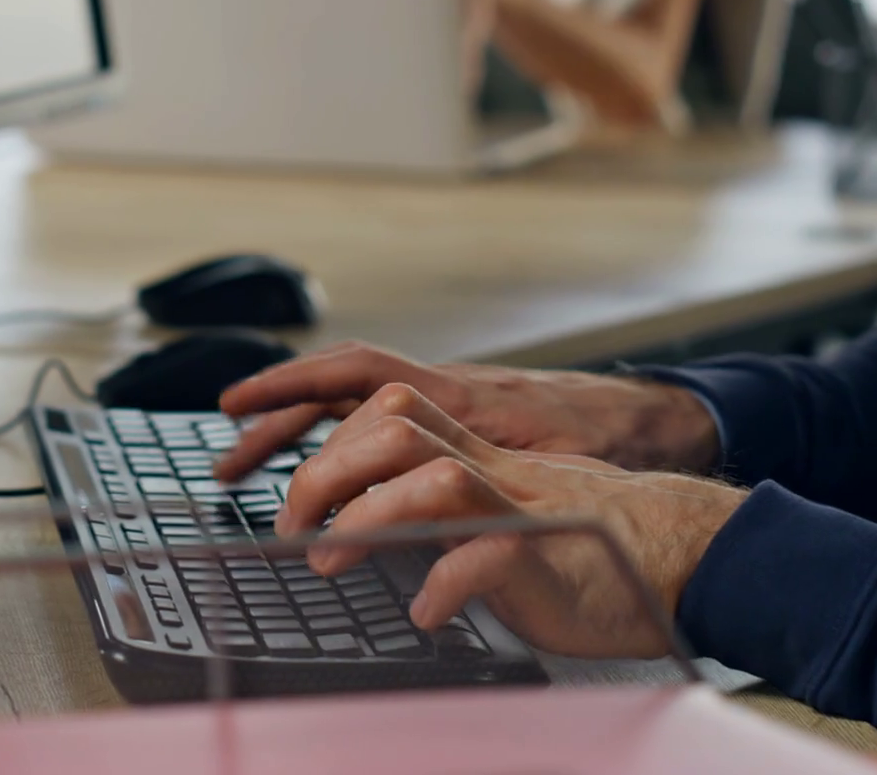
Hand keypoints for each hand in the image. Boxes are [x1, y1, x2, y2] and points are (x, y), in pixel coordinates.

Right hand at [214, 342, 718, 480]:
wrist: (651, 418)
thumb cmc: (607, 436)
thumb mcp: (560, 460)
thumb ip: (500, 473)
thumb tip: (444, 499)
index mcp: (455, 396)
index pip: (356, 377)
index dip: (291, 386)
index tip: (237, 406)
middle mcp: (439, 392)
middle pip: (335, 393)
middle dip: (273, 420)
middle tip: (225, 464)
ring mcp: (442, 405)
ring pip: (351, 409)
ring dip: (296, 436)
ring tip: (246, 472)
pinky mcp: (453, 422)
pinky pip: (376, 423)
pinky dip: (336, 442)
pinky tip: (316, 473)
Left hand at [279, 383, 747, 658]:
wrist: (691, 556)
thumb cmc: (595, 547)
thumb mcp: (509, 513)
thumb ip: (448, 511)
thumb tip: (370, 532)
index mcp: (482, 458)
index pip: (392, 413)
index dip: (332, 440)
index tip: (296, 495)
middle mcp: (497, 471)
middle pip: (396, 428)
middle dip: (327, 470)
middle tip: (293, 526)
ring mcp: (525, 510)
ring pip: (435, 478)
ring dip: (368, 518)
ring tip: (331, 559)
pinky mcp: (551, 558)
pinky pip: (489, 557)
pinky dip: (444, 583)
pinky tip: (425, 611)